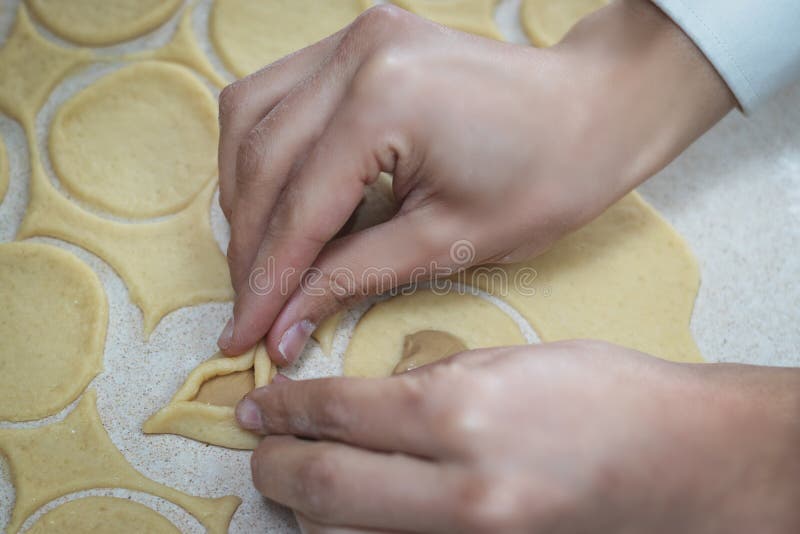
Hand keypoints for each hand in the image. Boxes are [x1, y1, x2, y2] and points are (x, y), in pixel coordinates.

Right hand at [216, 1, 734, 361]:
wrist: (594, 110)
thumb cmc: (547, 178)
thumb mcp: (449, 241)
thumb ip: (352, 277)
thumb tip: (282, 324)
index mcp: (384, 101)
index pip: (300, 208)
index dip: (267, 283)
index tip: (243, 337)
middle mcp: (354, 55)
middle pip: (261, 160)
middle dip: (250, 246)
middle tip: (250, 309)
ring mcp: (352, 37)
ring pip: (249, 117)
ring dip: (244, 193)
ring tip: (260, 256)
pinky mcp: (356, 40)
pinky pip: (276, 94)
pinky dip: (264, 151)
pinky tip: (275, 195)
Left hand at [236, 341, 799, 532]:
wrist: (680, 462)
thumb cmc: (602, 393)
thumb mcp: (505, 360)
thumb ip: (424, 383)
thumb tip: (356, 403)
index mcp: (464, 413)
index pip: (341, 412)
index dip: (286, 407)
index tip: (258, 403)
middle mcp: (461, 490)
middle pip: (326, 488)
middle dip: (273, 465)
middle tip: (256, 445)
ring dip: (305, 507)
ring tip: (293, 477)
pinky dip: (353, 532)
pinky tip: (347, 510)